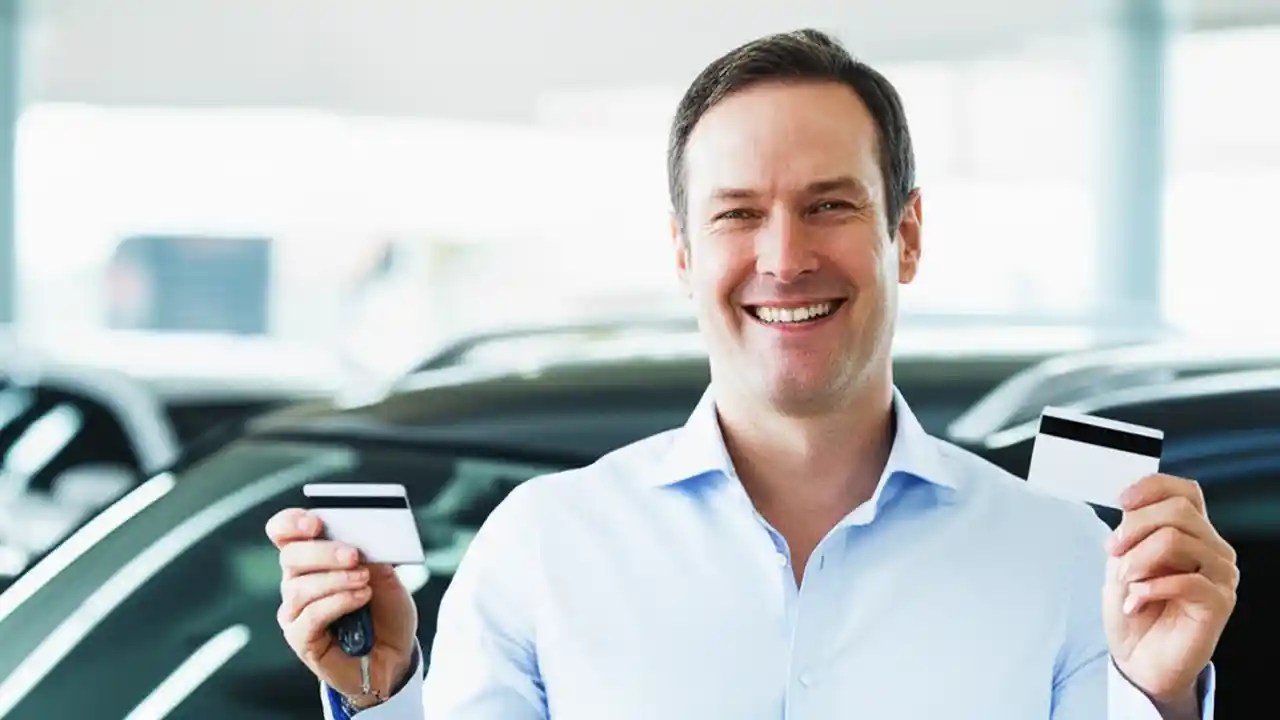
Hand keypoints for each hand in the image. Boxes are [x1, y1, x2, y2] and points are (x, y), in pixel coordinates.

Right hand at [267, 508, 418, 706]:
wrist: (395, 654)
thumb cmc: (385, 612)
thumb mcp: (387, 577)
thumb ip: (372, 557)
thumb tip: (362, 537)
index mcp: (312, 557)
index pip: (284, 532)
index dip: (292, 522)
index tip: (315, 522)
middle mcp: (296, 580)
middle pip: (290, 556)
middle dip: (322, 552)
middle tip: (353, 555)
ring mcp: (295, 610)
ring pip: (300, 587)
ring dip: (336, 579)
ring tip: (364, 581)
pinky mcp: (300, 637)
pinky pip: (310, 616)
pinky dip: (338, 602)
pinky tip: (360, 598)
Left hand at [1103, 474, 1237, 711]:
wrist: (1138, 657)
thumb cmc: (1133, 607)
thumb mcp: (1123, 560)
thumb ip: (1133, 532)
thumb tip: (1133, 508)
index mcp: (1191, 532)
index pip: (1185, 491)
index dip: (1153, 488)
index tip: (1122, 501)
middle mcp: (1212, 548)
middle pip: (1178, 510)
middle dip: (1134, 527)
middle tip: (1113, 551)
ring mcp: (1220, 574)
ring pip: (1176, 540)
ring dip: (1138, 559)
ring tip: (1126, 582)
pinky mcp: (1219, 601)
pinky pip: (1185, 579)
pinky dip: (1149, 588)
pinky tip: (1136, 601)